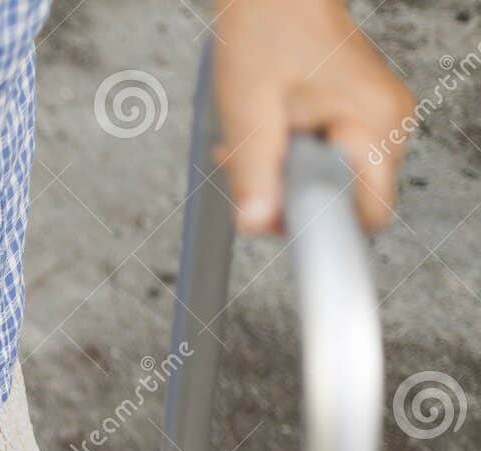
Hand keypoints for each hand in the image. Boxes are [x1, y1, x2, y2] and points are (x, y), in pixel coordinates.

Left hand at [213, 0, 415, 233]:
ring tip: (257, 141)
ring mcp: (376, 118)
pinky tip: (269, 134)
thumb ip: (255, 174)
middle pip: (344, 202)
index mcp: (374, 125)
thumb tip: (257, 224)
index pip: (367, 216)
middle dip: (291, 198)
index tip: (286, 224)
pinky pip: (327, 158)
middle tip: (254, 167)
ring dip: (285, 177)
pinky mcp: (359, 114)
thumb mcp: (250, 112)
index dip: (324, 232)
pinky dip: (292, 157)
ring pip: (331, 182)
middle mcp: (387, 123)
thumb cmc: (268, 30)